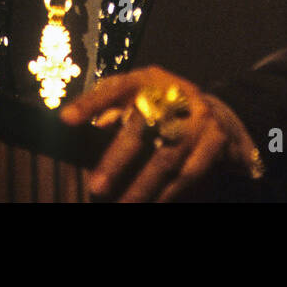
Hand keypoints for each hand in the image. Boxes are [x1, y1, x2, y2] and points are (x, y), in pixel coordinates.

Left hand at [59, 65, 260, 201]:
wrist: (220, 114)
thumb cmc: (164, 107)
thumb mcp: (139, 97)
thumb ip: (110, 107)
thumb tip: (73, 121)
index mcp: (149, 79)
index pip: (116, 87)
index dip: (91, 102)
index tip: (65, 119)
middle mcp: (175, 94)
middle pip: (142, 128)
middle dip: (116, 160)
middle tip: (95, 188)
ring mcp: (199, 118)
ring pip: (166, 158)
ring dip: (142, 187)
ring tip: (123, 207)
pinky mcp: (216, 141)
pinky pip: (188, 173)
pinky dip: (169, 193)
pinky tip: (153, 205)